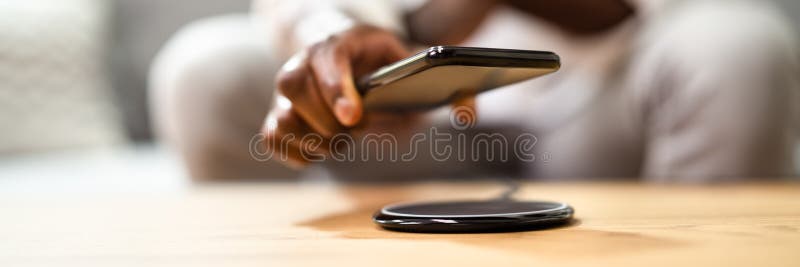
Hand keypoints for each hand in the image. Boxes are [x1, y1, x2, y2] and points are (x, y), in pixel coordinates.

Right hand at [261, 25, 411, 167]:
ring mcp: (283, 94)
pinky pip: (272, 140)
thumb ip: (422, 74)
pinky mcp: (276, 117)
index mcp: (332, 45)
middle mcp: (299, 65)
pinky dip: (299, 154)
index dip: (336, 91)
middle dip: (332, 122)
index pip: (324, 61)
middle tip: (357, 127)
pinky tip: (322, 149)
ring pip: (282, 121)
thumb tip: (457, 105)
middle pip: (296, 91)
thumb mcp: (398, 51)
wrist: (333, 50)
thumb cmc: (370, 55)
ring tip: (341, 139)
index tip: (353, 117)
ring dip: (317, 141)